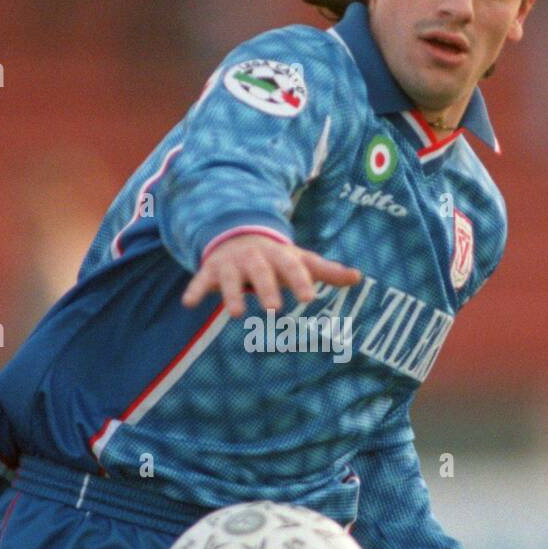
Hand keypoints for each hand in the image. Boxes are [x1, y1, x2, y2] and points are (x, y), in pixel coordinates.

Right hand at [182, 233, 361, 317]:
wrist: (239, 234)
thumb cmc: (277, 257)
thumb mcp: (301, 260)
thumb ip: (327, 271)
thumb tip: (358, 277)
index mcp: (280, 256)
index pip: (293, 268)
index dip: (300, 282)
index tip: (308, 298)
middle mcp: (256, 258)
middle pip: (262, 274)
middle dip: (266, 289)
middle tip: (273, 310)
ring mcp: (232, 264)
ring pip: (232, 279)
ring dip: (232, 295)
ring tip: (235, 314)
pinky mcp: (211, 270)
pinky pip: (201, 280)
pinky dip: (195, 290)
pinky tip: (189, 304)